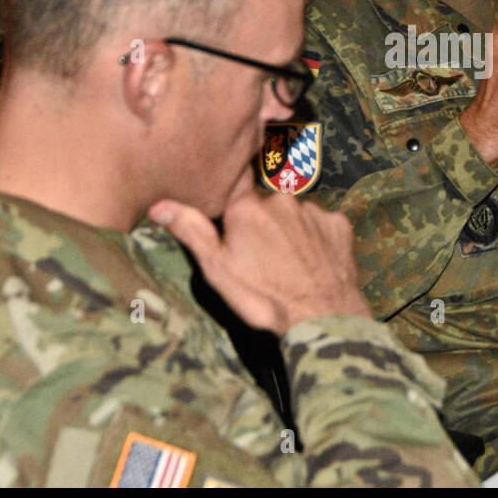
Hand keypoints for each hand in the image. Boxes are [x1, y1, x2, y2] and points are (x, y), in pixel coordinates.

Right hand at [149, 188, 368, 334]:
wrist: (321, 316)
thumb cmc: (262, 296)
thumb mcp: (217, 269)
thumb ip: (191, 231)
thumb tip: (159, 205)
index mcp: (247, 208)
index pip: (236, 181)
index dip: (234, 195)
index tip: (235, 207)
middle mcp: (281, 199)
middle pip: (266, 205)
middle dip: (263, 223)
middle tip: (262, 256)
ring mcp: (313, 210)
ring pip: (295, 214)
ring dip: (290, 231)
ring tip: (289, 263)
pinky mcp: (338, 224)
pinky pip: (323, 224)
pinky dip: (317, 239)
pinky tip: (313, 263)